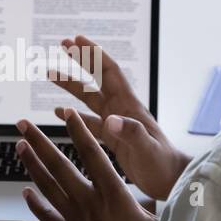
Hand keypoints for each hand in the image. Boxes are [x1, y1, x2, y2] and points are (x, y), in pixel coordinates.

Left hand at [15, 107, 157, 220]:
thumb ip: (168, 205)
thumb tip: (195, 187)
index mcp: (114, 197)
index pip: (94, 157)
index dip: (80, 134)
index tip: (66, 115)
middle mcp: (90, 205)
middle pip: (59, 167)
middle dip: (40, 142)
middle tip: (22, 124)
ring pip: (48, 187)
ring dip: (32, 165)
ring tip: (19, 146)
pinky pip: (48, 217)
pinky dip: (36, 203)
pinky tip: (26, 191)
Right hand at [48, 34, 191, 199]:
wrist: (170, 181)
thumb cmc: (162, 164)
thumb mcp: (146, 148)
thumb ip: (131, 133)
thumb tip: (110, 119)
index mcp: (128, 106)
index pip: (109, 71)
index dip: (93, 54)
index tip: (76, 39)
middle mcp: (121, 109)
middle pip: (96, 78)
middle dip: (80, 60)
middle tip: (62, 44)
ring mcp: (116, 123)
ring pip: (88, 98)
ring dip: (70, 85)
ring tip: (50, 73)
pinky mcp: (112, 139)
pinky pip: (88, 122)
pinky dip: (73, 116)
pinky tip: (59, 112)